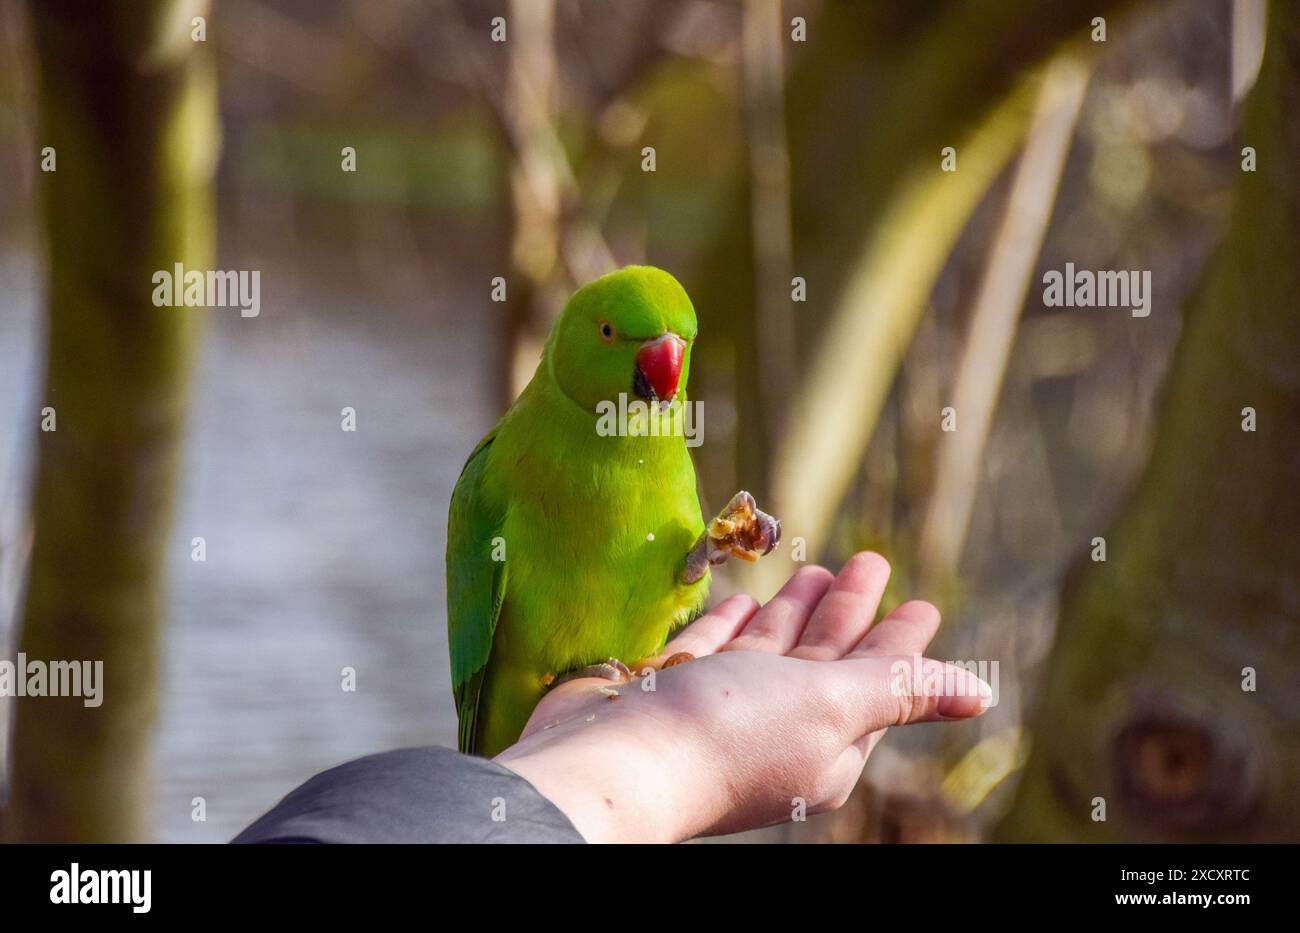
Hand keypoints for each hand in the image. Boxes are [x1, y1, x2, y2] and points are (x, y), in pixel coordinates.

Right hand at [495, 552, 989, 842]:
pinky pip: (714, 649)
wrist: (613, 764)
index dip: (899, 640)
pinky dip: (732, 623)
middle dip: (850, 611)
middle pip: (826, 659)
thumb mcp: (831, 705)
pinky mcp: (670, 689)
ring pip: (770, 650)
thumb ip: (899, 689)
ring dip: (794, 611)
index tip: (920, 603)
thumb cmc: (730, 734)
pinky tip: (741, 600)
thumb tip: (980, 694)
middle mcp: (775, 728)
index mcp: (825, 741)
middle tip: (870, 561)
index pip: (877, 680)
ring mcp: (720, 710)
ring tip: (814, 569)